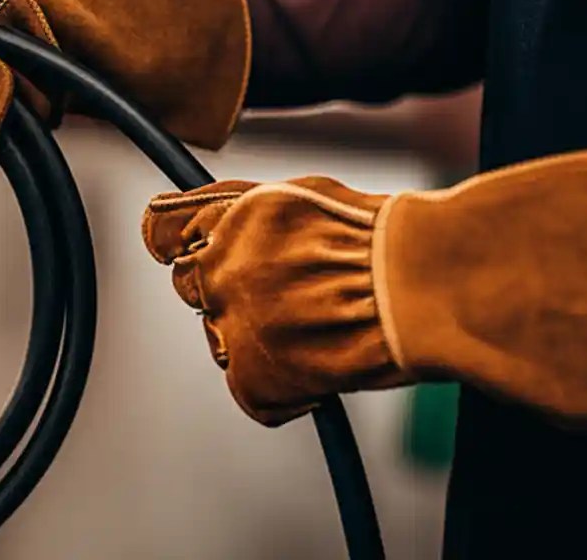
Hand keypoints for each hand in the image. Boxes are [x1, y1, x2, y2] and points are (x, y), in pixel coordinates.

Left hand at [142, 177, 411, 425]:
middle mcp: (217, 269)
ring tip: (316, 330)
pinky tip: (320, 370)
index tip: (202, 254)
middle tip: (287, 297)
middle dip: (230, 293)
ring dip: (256, 340)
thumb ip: (243, 208)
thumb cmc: (379, 235)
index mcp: (223, 219)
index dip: (188, 246)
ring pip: (221, 340)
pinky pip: (252, 394)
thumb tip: (207, 218)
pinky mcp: (255, 377)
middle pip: (194, 288)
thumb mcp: (301, 194)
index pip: (163, 233)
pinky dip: (283, 392)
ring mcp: (232, 324)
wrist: (423, 282)